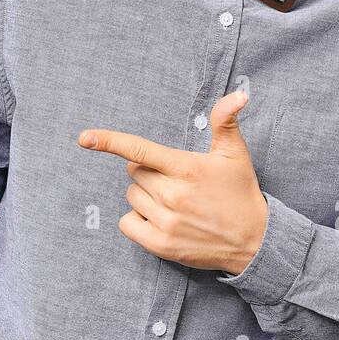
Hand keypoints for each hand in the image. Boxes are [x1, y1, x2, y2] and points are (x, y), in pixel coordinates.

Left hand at [77, 90, 268, 275]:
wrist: (254, 241)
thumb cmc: (240, 192)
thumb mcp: (235, 153)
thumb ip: (226, 120)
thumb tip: (240, 93)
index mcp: (186, 168)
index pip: (139, 150)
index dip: (109, 141)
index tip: (84, 138)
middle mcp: (173, 195)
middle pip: (134, 172)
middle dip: (149, 172)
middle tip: (176, 181)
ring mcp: (166, 222)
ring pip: (132, 196)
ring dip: (145, 196)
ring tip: (175, 202)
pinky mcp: (161, 245)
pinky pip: (127, 223)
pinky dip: (137, 220)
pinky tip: (161, 219)